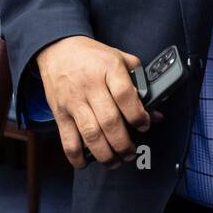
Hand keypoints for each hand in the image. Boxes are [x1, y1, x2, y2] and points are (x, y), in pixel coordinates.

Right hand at [35, 36, 156, 169]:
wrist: (58, 49)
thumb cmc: (92, 57)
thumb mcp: (119, 58)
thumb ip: (139, 83)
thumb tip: (154, 113)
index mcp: (108, 68)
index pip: (125, 95)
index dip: (138, 115)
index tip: (144, 125)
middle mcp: (90, 85)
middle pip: (109, 121)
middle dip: (124, 144)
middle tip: (131, 153)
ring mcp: (73, 101)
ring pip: (90, 134)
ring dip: (105, 154)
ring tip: (115, 161)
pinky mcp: (59, 113)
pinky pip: (68, 139)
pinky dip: (76, 157)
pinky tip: (85, 163)